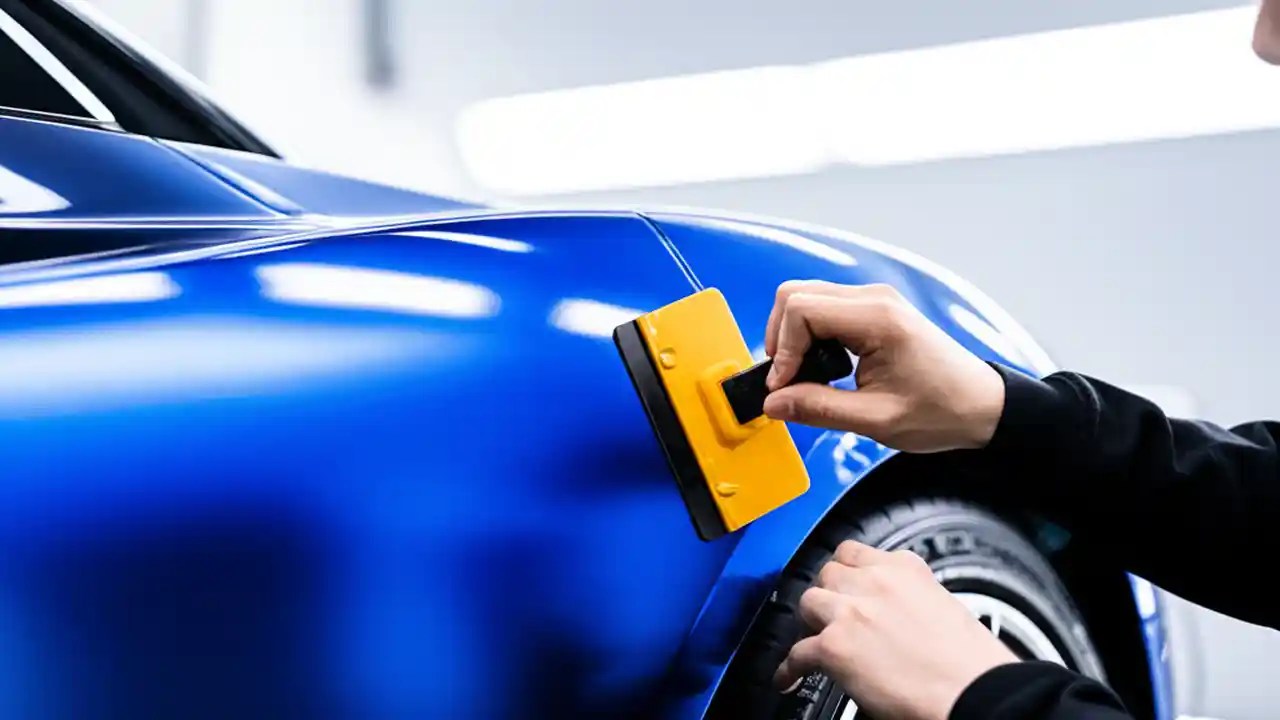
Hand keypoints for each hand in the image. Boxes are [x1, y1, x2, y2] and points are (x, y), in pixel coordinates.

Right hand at [762, 280, 1004, 451]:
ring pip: (806, 298)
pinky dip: (809, 334)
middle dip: (780, 338)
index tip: (783, 386)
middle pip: (796, 294)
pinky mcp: (873, 310)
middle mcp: (874, 299)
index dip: (783, 350)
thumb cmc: (942, 410)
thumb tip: (774, 402)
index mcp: (878, 318)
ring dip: (792, 335)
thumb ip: (819, 409)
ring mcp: (874, 300)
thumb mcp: (876, 420)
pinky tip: (819, 366)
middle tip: (786, 379)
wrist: (981, 405)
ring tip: (801, 376)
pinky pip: (823, 308)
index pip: (802, 310)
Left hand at [774, 541, 1018, 719]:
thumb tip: (893, 612)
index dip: (845, 572)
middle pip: (828, 573)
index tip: (844, 584)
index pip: (856, 553)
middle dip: (828, 594)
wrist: (971, 692)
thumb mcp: (943, 605)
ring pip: (808, 602)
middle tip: (831, 614)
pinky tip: (789, 677)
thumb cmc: (969, 662)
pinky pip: (797, 652)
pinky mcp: (835, 646)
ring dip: (810, 622)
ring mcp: (851, 612)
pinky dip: (790, 667)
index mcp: (905, 568)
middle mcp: (874, 583)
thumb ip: (909, 597)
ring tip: (814, 639)